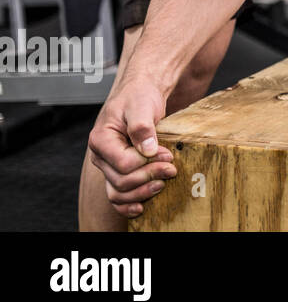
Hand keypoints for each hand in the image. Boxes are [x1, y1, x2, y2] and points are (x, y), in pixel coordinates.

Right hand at [88, 72, 175, 218]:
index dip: (147, 163)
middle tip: (171, 169)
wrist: (139, 95)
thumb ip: (142, 127)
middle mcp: (101, 156)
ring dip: (142, 193)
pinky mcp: (117, 172)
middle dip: (149, 177)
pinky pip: (117, 196)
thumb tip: (149, 150)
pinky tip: (142, 206)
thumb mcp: (141, 106)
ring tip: (163, 184)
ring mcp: (108, 166)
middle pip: (121, 181)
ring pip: (118, 193)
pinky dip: (128, 205)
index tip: (167, 154)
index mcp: (101, 140)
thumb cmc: (137, 97)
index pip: (123, 163)